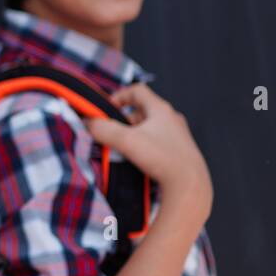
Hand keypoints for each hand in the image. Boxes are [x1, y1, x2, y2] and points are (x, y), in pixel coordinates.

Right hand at [84, 82, 212, 221]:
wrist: (190, 184)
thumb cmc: (162, 158)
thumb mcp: (126, 140)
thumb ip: (102, 129)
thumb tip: (85, 122)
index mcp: (161, 109)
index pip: (137, 91)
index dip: (119, 96)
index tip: (106, 110)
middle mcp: (171, 119)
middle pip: (141, 111)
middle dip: (122, 121)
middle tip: (111, 133)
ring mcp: (177, 135)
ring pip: (148, 128)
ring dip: (132, 135)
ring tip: (122, 149)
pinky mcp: (179, 151)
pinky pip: (156, 142)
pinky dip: (143, 146)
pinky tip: (137, 160)